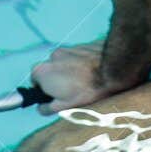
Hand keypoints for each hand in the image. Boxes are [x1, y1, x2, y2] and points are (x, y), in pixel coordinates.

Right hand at [29, 42, 143, 113]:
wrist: (114, 69)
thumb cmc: (88, 90)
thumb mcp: (64, 106)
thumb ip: (46, 107)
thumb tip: (41, 107)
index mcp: (42, 71)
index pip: (36, 82)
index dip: (46, 92)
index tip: (59, 97)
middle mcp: (52, 56)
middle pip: (51, 71)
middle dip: (60, 81)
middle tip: (75, 91)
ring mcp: (68, 48)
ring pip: (66, 64)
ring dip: (73, 72)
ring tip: (88, 82)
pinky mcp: (83, 44)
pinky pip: (80, 57)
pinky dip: (84, 64)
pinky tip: (95, 72)